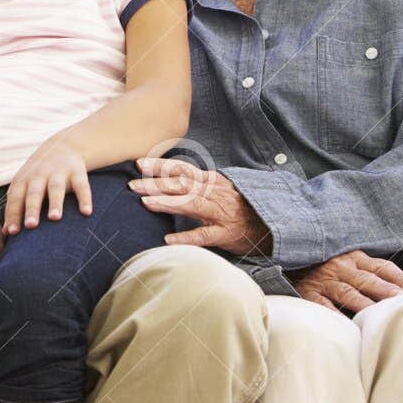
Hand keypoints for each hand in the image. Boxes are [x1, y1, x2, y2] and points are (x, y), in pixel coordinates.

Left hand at [2, 137, 92, 235]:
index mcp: (23, 180)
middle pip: (34, 193)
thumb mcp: (24, 186)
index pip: (15, 198)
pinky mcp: (77, 172)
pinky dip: (85, 199)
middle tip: (31, 225)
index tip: (12, 232)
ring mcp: (58, 173)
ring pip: (56, 188)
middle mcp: (39, 175)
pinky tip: (86, 212)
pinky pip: (82, 186)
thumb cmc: (37, 175)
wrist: (62, 146)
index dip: (13, 214)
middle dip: (32, 209)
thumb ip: (15, 207)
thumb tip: (6, 233)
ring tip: (54, 218)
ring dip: (55, 203)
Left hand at [130, 157, 271, 255]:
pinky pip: (204, 235)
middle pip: (182, 185)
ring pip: (192, 204)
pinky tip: (168, 240)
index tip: (139, 163)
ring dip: (168, 203)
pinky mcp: (226, 233)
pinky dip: (186, 237)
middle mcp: (214, 193)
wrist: (270, 224)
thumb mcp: (217, 189)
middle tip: (133, 185)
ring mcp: (220, 213)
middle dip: (156, 184)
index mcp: (210, 182)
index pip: (182, 170)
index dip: (161, 166)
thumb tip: (164, 177)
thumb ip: (195, 183)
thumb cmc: (237, 207)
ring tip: (146, 203)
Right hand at [289, 250, 402, 312]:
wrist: (287, 258)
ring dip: (365, 303)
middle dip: (386, 290)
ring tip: (379, 313)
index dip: (398, 277)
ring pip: (348, 292)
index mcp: (353, 258)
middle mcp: (340, 267)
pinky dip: (334, 314)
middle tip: (401, 300)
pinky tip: (346, 324)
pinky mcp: (308, 292)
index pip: (381, 267)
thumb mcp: (347, 259)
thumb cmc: (324, 264)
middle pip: (367, 280)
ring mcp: (324, 280)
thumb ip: (368, 269)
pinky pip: (323, 305)